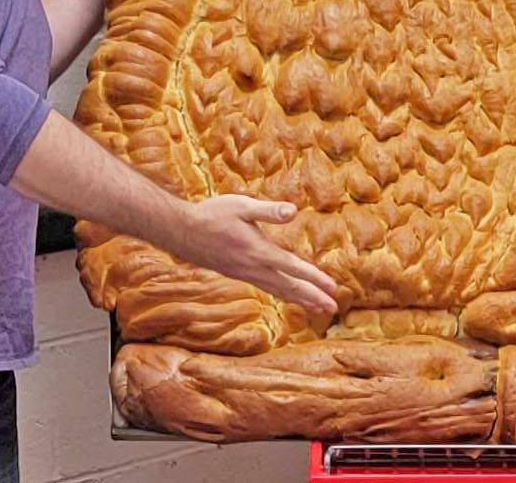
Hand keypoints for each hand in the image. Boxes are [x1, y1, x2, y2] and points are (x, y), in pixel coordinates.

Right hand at [176, 194, 339, 315]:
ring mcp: (246, 274)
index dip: (314, 278)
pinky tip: (289, 295)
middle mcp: (254, 268)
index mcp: (259, 251)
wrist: (182, 232)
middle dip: (313, 297)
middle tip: (333, 308)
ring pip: (278, 291)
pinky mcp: (239, 274)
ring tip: (318, 308)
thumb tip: (293, 211)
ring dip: (300, 300)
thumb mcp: (242, 206)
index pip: (293, 267)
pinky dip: (283, 294)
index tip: (333, 288)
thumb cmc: (212, 215)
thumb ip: (269, 211)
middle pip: (289, 287)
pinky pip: (267, 288)